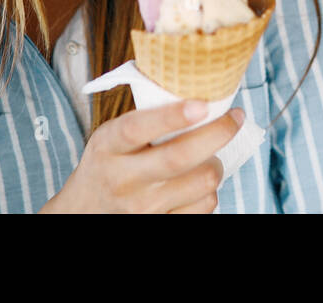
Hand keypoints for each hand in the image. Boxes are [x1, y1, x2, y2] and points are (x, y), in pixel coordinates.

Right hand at [40, 101, 242, 213]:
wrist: (87, 211)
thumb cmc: (110, 164)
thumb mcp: (112, 138)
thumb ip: (146, 121)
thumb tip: (202, 97)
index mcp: (108, 147)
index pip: (136, 128)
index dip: (172, 116)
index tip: (202, 104)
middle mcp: (123, 180)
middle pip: (179, 158)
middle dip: (217, 133)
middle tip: (235, 116)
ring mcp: (142, 208)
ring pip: (202, 181)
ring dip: (216, 162)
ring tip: (210, 154)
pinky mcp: (160, 225)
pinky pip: (205, 206)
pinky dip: (210, 189)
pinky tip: (199, 180)